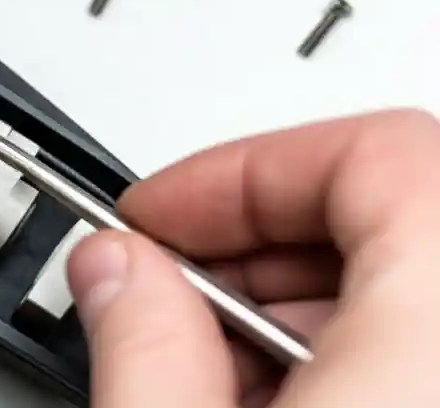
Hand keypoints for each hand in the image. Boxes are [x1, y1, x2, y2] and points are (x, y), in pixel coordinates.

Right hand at [67, 109, 439, 406]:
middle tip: (166, 285)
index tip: (162, 214)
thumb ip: (145, 343)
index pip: (380, 157)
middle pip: (396, 214)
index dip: (248, 167)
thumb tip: (117, 267)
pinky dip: (346, 359)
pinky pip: (425, 356)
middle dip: (258, 237)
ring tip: (203, 367)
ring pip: (409, 285)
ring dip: (292, 307)